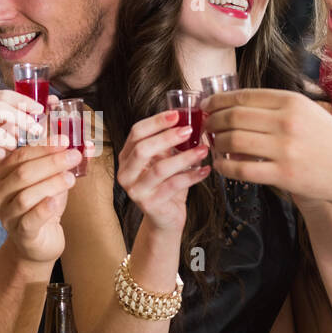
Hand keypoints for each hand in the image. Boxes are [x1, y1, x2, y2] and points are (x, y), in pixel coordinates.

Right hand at [0, 89, 47, 189]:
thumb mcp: (12, 127)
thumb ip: (29, 114)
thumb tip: (54, 100)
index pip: (3, 94)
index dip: (24, 101)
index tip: (40, 110)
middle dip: (22, 119)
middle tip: (37, 130)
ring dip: (12, 140)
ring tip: (17, 146)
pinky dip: (2, 154)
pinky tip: (4, 156)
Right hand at [0, 140, 79, 263]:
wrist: (40, 242)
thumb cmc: (43, 207)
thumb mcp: (51, 181)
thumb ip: (61, 163)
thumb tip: (84, 146)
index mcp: (1, 176)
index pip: (20, 156)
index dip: (44, 147)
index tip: (65, 142)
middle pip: (23, 173)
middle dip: (51, 163)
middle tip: (73, 157)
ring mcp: (6, 216)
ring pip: (26, 195)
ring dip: (51, 184)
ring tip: (70, 178)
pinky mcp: (20, 234)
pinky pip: (30, 219)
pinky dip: (44, 209)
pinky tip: (56, 201)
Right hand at [117, 110, 209, 231]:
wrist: (166, 218)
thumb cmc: (166, 185)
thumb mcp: (166, 160)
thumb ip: (172, 143)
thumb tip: (193, 121)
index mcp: (127, 157)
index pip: (136, 133)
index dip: (156, 122)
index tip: (176, 114)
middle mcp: (126, 173)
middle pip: (142, 149)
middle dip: (167, 137)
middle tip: (189, 130)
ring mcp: (135, 190)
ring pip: (160, 169)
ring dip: (184, 157)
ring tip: (203, 150)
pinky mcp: (149, 204)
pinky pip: (173, 186)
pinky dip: (192, 176)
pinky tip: (205, 170)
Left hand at [202, 89, 331, 217]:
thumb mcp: (308, 112)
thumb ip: (277, 107)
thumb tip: (237, 105)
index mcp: (292, 101)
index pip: (243, 96)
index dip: (218, 101)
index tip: (207, 106)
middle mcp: (287, 121)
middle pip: (233, 116)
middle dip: (212, 121)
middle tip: (206, 127)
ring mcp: (285, 149)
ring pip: (233, 141)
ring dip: (216, 143)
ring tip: (214, 146)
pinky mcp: (284, 174)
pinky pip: (241, 170)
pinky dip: (225, 167)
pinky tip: (222, 165)